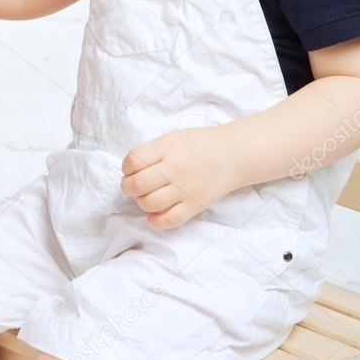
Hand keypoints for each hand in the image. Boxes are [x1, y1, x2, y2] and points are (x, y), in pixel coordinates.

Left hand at [120, 126, 238, 228]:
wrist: (233, 155)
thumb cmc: (200, 144)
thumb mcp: (173, 138)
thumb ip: (152, 152)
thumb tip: (131, 171)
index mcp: (167, 149)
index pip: (133, 161)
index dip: (126, 167)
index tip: (130, 169)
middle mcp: (175, 169)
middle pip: (137, 185)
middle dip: (128, 186)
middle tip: (132, 185)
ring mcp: (185, 189)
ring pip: (149, 204)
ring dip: (141, 202)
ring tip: (145, 196)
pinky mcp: (194, 206)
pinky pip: (169, 220)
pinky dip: (157, 220)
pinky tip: (153, 215)